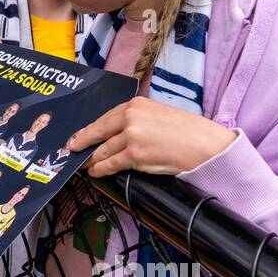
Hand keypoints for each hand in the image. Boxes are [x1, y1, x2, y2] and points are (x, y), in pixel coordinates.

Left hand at [68, 97, 236, 177]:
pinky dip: (101, 169)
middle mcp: (130, 117)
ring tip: (85, 164)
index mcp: (136, 104)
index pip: (106, 117)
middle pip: (99, 131)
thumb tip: (117, 132)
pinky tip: (96, 172)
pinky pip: (111, 164)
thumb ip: (137, 119)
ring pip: (103, 150)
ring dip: (92, 159)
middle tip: (71, 148)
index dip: (90, 128)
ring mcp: (131, 136)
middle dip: (83, 141)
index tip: (79, 134)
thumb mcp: (158, 114)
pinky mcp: (134, 155)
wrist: (205, 145)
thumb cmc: (187, 131)